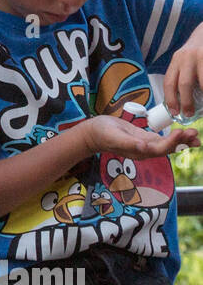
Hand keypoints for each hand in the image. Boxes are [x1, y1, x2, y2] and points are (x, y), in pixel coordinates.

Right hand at [83, 112, 197, 157]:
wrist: (92, 133)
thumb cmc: (101, 133)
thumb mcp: (115, 137)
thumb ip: (129, 143)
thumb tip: (144, 147)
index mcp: (140, 151)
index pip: (161, 148)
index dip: (172, 142)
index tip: (182, 132)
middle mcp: (145, 150)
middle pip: (168, 148)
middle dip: (182, 142)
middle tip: (195, 134)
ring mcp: (145, 144)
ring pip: (167, 144)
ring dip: (181, 140)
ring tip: (194, 136)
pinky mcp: (142, 138)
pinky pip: (161, 139)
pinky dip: (172, 137)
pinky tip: (180, 135)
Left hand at [164, 25, 202, 119]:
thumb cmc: (196, 54)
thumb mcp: (185, 61)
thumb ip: (182, 76)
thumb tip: (181, 103)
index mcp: (177, 60)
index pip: (169, 81)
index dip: (170, 99)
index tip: (174, 112)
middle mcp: (187, 58)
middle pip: (184, 84)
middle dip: (186, 102)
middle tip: (189, 113)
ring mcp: (201, 57)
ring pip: (202, 83)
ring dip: (202, 95)